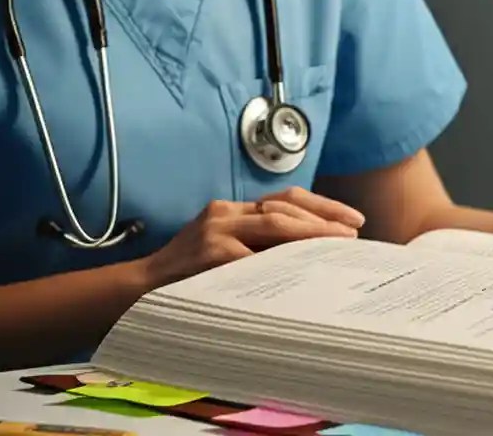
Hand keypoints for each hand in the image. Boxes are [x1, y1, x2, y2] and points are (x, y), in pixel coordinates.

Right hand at [143, 187, 364, 286]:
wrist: (138, 293)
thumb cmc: (184, 281)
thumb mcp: (221, 255)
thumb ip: (255, 249)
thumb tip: (310, 256)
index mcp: (229, 211)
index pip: (283, 200)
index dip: (321, 206)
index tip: (352, 220)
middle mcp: (223, 214)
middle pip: (284, 207)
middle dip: (325, 218)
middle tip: (355, 231)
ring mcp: (215, 232)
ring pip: (274, 224)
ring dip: (312, 233)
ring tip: (339, 243)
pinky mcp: (210, 253)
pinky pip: (255, 254)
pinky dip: (283, 257)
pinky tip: (304, 265)